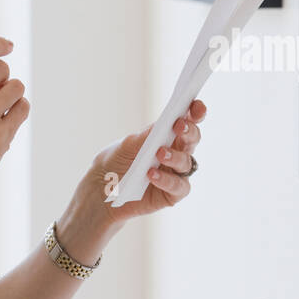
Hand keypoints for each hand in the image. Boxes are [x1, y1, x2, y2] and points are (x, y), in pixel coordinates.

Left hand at [97, 99, 206, 225]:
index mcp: (168, 135)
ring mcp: (176, 173)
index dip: (196, 111)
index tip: (196, 105)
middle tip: (179, 126)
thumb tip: (165, 124)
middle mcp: (177, 152)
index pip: (188, 120)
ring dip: (175, 157)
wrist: (102, 190)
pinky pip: (179, 187)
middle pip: (193, 139)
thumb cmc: (116, 162)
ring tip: (160, 154)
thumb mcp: (127, 145)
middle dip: (190, 131)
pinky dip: (167, 180)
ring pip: (187, 162)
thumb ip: (147, 136)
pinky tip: (152, 175)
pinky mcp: (173, 194)